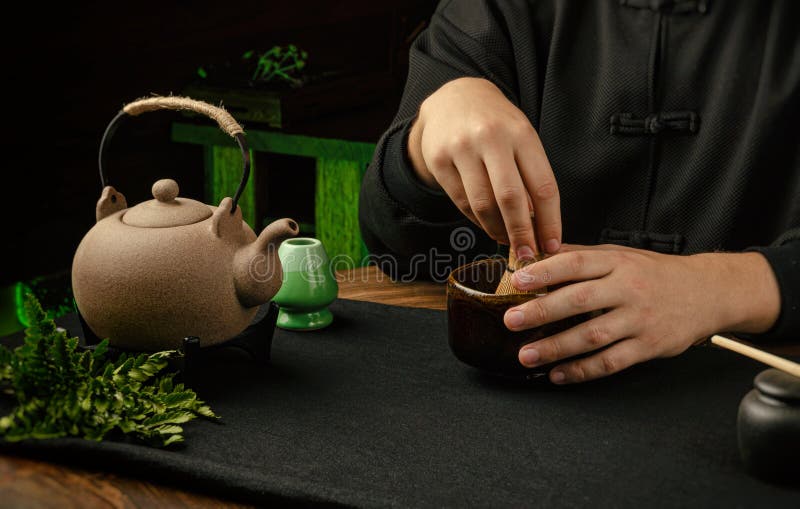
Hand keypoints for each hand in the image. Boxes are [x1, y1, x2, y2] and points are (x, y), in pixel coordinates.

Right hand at [408, 77, 560, 256]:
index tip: (552, 245)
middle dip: (522, 234)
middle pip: (510, 199)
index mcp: (521, 134)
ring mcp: (461, 148)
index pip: (543, 186)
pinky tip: (487, 224)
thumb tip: (539, 226)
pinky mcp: (438, 159)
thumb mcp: (521, 139)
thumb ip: (531, 176)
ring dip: (497, 230)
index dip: (549, 221)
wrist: (454, 98)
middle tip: (528, 255)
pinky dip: (477, 220)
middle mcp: (490, 138)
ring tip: (506, 240)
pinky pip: (461, 202)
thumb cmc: (497, 125)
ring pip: (482, 205)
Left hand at [503, 245, 780, 383]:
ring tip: (526, 355)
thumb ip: (582, 256)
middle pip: (579, 300)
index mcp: (618, 262)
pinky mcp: (649, 346)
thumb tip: (539, 253)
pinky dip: (583, 370)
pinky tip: (559, 375)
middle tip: (512, 321)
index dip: (545, 272)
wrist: (709, 292)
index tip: (518, 281)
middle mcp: (628, 289)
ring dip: (556, 348)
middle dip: (542, 312)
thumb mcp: (622, 255)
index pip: (576, 264)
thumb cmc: (656, 273)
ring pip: (593, 336)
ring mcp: (640, 319)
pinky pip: (611, 362)